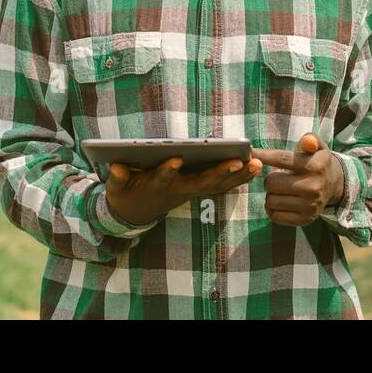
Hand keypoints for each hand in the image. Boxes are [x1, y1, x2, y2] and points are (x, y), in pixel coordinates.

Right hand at [104, 153, 262, 226]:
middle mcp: (178, 191)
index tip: (176, 159)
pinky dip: (239, 177)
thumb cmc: (126, 194)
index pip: (162, 179)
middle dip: (220, 172)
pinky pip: (222, 185)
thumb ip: (116, 178)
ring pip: (217, 185)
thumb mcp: (116, 187)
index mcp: (155, 187)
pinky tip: (255, 166)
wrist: (136, 213)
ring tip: (257, 163)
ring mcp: (190, 192)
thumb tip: (114, 165)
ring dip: (238, 176)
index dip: (168, 170)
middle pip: (201, 183)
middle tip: (239, 161)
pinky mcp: (198, 190)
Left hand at [253, 133, 343, 226]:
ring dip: (271, 194)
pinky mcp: (304, 219)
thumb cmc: (317, 162)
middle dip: (270, 179)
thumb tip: (307, 141)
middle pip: (271, 182)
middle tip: (278, 177)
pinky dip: (272, 208)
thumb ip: (310, 139)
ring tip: (281, 189)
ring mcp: (309, 205)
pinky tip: (280, 201)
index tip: (249, 153)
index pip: (281, 160)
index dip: (262, 156)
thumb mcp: (318, 147)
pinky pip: (275, 216)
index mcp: (314, 166)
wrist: (333, 186)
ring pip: (270, 200)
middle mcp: (312, 187)